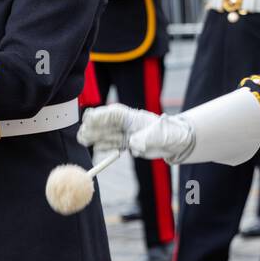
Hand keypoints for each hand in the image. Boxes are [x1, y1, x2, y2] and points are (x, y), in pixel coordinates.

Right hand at [78, 103, 196, 163]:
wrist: (177, 142)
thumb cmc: (172, 133)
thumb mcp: (163, 135)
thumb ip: (148, 138)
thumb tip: (134, 145)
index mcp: (135, 117)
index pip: (114, 114)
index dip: (102, 115)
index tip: (90, 117)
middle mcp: (128, 124)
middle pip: (106, 124)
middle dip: (93, 127)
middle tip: (82, 133)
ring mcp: (127, 134)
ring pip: (106, 134)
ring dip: (95, 137)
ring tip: (82, 139)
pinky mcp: (128, 144)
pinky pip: (112, 145)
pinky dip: (104, 146)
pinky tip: (95, 147)